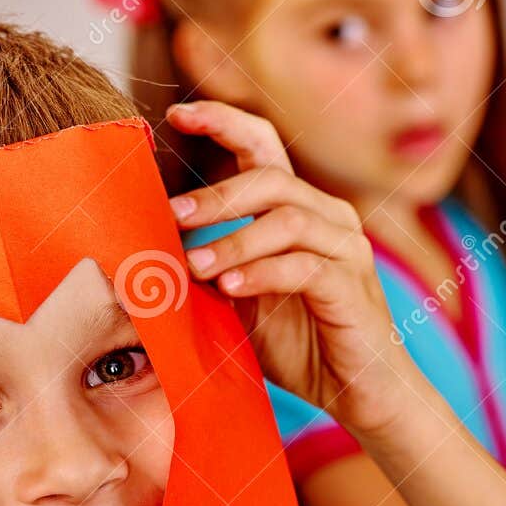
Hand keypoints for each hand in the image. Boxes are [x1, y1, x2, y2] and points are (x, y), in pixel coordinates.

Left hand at [167, 100, 419, 438]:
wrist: (359, 392)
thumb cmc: (299, 344)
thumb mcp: (239, 299)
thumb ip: (207, 267)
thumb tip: (146, 247)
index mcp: (298, 208)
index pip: (262, 145)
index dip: (222, 121)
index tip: (176, 113)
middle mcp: (328, 216)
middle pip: (270, 179)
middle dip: (215, 195)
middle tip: (171, 216)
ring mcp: (345, 248)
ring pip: (287, 219)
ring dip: (233, 240)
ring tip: (194, 266)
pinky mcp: (351, 285)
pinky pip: (305, 266)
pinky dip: (262, 273)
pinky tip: (230, 288)